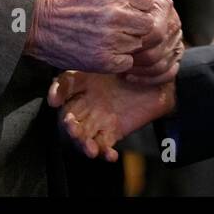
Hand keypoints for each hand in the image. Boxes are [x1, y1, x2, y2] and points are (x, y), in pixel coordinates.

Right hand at [25, 0, 166, 73]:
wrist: (30, 19)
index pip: (149, 1)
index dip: (140, 6)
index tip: (130, 9)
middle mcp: (116, 13)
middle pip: (147, 24)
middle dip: (136, 25)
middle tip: (122, 26)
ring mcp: (110, 38)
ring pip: (137, 43)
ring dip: (127, 42)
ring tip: (107, 38)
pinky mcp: (101, 60)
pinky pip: (126, 62)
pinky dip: (119, 58)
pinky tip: (104, 51)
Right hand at [48, 70, 175, 160]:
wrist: (159, 80)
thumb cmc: (136, 65)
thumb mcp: (119, 58)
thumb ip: (103, 59)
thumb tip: (87, 62)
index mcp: (83, 81)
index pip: (64, 86)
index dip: (57, 93)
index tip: (54, 100)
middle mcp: (86, 102)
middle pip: (70, 117)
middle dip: (69, 126)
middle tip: (72, 126)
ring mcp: (98, 119)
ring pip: (84, 135)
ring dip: (83, 144)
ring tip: (90, 148)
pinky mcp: (113, 132)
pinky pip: (105, 145)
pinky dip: (105, 153)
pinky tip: (110, 155)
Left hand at [123, 0, 183, 85]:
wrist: (134, 0)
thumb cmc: (121, 1)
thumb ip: (118, 6)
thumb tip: (113, 20)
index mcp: (162, 4)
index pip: (153, 33)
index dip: (133, 45)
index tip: (115, 48)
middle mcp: (173, 21)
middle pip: (156, 51)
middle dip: (134, 60)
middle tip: (117, 60)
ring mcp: (176, 38)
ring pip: (162, 64)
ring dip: (139, 71)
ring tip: (121, 68)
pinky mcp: (176, 52)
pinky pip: (169, 72)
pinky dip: (149, 78)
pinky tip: (130, 77)